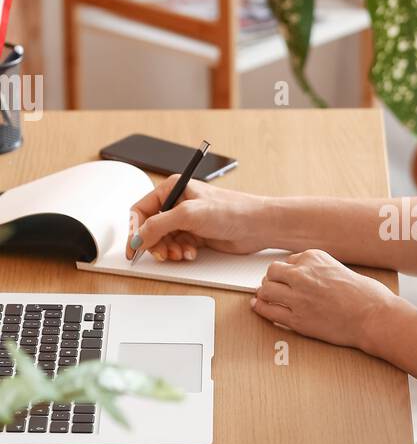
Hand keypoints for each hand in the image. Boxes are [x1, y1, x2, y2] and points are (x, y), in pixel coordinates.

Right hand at [127, 176, 270, 261]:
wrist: (257, 225)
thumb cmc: (231, 209)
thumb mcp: (188, 214)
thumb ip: (158, 225)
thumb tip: (138, 237)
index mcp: (172, 189)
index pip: (141, 210)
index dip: (134, 230)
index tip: (133, 248)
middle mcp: (178, 203)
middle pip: (151, 228)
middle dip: (155, 243)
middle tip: (164, 254)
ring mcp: (187, 220)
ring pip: (164, 240)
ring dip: (169, 250)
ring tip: (181, 253)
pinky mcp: (196, 235)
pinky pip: (178, 247)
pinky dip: (181, 252)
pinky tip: (192, 252)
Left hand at [250, 249, 395, 351]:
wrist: (374, 316)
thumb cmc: (366, 295)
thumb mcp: (340, 269)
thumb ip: (320, 270)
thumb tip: (306, 278)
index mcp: (314, 258)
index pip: (288, 261)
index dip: (287, 272)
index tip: (288, 278)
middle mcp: (303, 274)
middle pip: (272, 272)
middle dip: (272, 280)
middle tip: (275, 287)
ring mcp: (298, 297)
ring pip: (265, 290)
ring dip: (265, 294)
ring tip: (268, 298)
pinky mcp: (297, 319)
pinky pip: (268, 311)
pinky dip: (261, 309)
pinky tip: (259, 308)